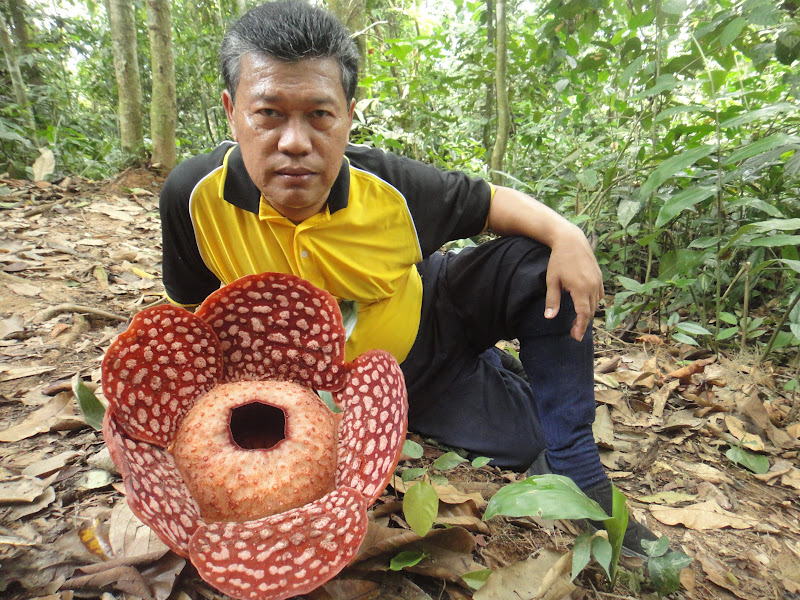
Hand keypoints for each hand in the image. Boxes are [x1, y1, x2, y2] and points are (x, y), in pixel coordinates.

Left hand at [544, 225, 603, 340]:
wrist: (571, 240)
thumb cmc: (558, 260)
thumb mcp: (552, 280)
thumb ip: (552, 300)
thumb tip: (549, 317)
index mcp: (581, 288)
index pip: (583, 313)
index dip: (580, 327)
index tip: (575, 336)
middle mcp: (592, 286)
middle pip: (591, 311)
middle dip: (583, 323)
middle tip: (574, 333)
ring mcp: (598, 281)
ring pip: (596, 303)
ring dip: (588, 314)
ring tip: (578, 322)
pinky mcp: (599, 277)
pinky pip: (599, 295)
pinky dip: (593, 303)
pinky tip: (585, 306)